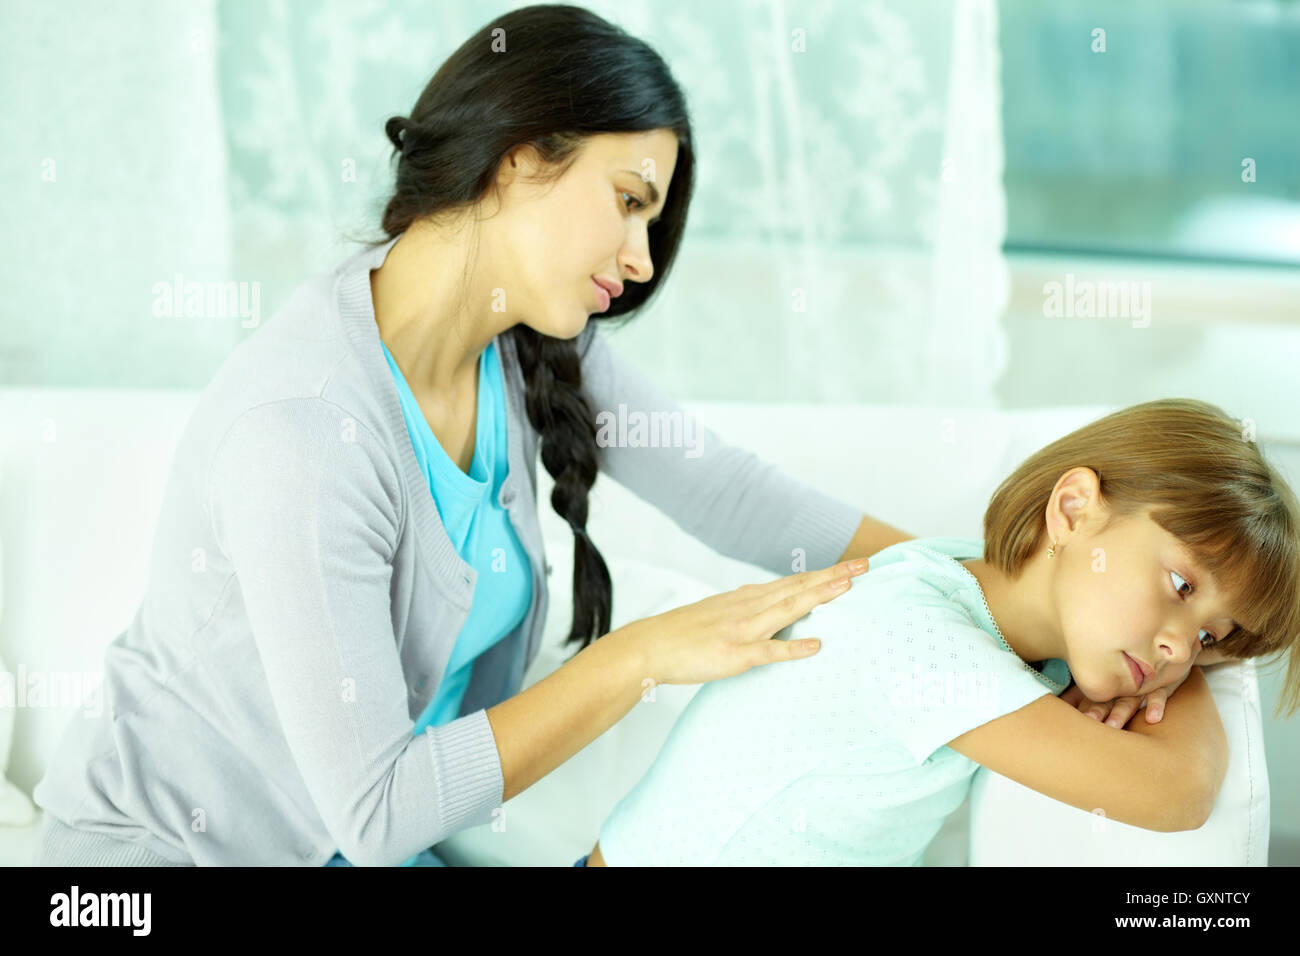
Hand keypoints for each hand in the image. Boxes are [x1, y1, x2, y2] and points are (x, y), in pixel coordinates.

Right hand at [619, 558, 870, 685]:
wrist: (650, 646)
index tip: (854, 565)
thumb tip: (778, 606)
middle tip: (866, 566)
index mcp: (748, 598)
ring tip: (848, 588)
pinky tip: (815, 646)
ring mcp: (742, 630)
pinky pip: (768, 651)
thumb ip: (751, 608)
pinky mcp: (734, 655)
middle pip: (799, 588)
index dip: (827, 573)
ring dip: (819, 597)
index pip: (795, 581)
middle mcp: (749, 607)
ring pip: (788, 609)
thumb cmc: (686, 632)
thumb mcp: (722, 612)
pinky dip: (793, 648)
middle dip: (834, 577)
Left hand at [1061, 667, 1194, 726]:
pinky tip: (1153, 717)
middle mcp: (1122, 686)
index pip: (1092, 698)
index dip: (1084, 708)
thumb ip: (1079, 694)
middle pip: (1107, 700)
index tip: (1074, 718)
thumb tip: (1060, 702)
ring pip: (1129, 700)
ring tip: (1113, 725)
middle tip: (1088, 720)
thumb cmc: (1124, 673)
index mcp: (1106, 686)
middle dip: (1098, 711)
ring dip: (1121, 713)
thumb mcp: (1103, 682)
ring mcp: (1141, 686)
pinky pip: (1159, 695)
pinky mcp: (1162, 685)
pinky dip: (1156, 705)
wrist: (1159, 649)